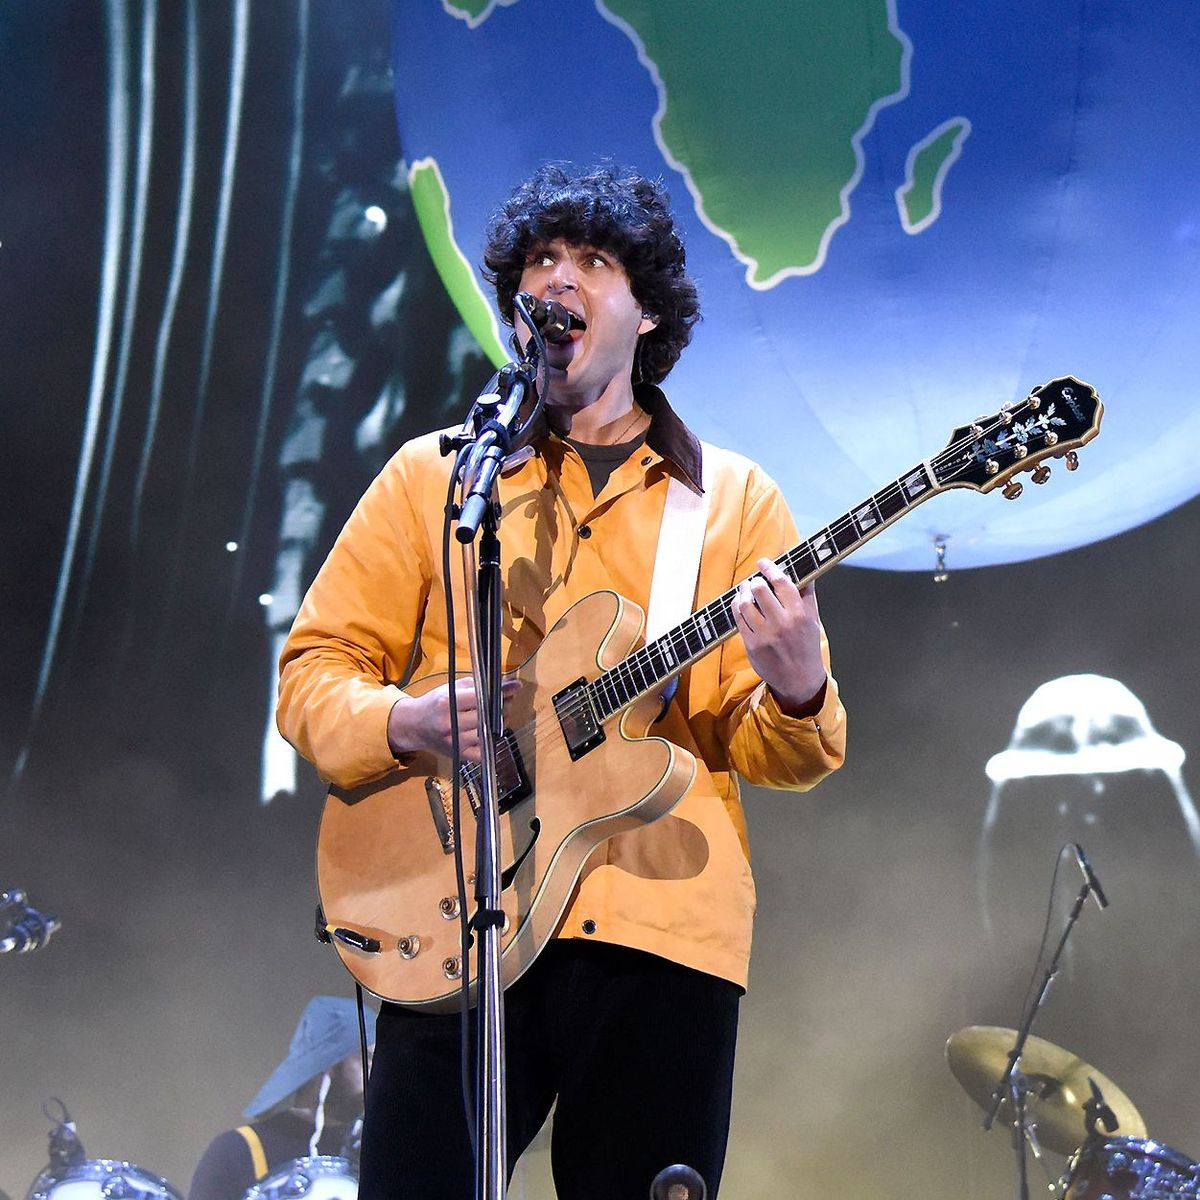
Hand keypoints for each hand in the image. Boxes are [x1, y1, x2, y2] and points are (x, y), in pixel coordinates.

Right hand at [388, 677, 518, 762]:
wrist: (414, 725)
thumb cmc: (435, 703)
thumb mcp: (453, 688)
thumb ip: (480, 685)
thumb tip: (510, 685)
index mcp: (448, 703)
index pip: (482, 698)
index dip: (501, 692)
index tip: (513, 688)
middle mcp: (451, 723)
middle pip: (489, 716)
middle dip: (503, 707)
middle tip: (506, 701)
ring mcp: (457, 741)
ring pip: (490, 732)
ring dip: (499, 723)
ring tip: (496, 715)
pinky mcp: (460, 755)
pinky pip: (485, 751)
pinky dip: (491, 741)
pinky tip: (488, 732)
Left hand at [732, 558, 826, 715]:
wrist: (799, 680)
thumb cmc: (806, 648)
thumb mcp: (813, 620)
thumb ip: (807, 595)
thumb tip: (804, 572)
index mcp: (799, 614)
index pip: (781, 582)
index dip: (769, 568)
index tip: (763, 563)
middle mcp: (781, 623)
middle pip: (759, 589)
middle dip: (754, 581)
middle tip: (755, 581)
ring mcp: (764, 635)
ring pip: (744, 603)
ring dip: (742, 593)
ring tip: (745, 591)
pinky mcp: (751, 645)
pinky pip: (738, 619)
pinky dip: (737, 608)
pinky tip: (741, 605)